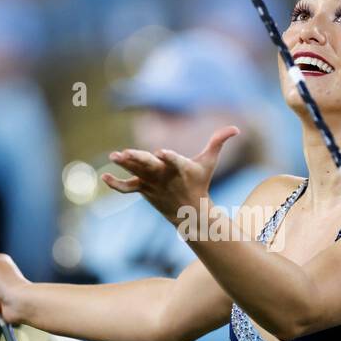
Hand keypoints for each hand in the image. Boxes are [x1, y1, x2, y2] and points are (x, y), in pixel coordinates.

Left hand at [102, 126, 239, 225]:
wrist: (189, 212)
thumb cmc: (200, 183)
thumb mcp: (210, 162)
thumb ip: (219, 142)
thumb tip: (236, 128)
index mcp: (181, 169)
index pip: (175, 162)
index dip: (169, 157)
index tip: (161, 152)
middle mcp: (165, 176)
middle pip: (150, 167)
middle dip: (138, 160)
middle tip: (126, 152)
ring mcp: (152, 183)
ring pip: (137, 173)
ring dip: (125, 165)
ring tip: (113, 156)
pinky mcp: (143, 189)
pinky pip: (127, 188)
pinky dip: (115, 184)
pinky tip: (104, 176)